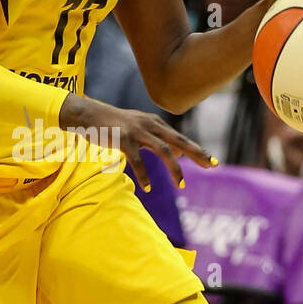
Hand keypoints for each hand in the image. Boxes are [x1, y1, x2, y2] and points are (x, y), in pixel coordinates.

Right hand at [59, 94, 214, 190]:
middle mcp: (150, 125)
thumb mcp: (141, 129)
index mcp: (155, 123)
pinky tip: (148, 189)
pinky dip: (144, 176)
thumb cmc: (116, 125)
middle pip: (178, 141)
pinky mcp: (124, 139)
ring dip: (174, 169)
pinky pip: (137, 161)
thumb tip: (180, 154)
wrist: (90, 115)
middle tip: (211, 166)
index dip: (197, 150)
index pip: (180, 138)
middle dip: (196, 154)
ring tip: (181, 185)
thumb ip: (159, 139)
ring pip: (163, 150)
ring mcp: (137, 131)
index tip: (212, 162)